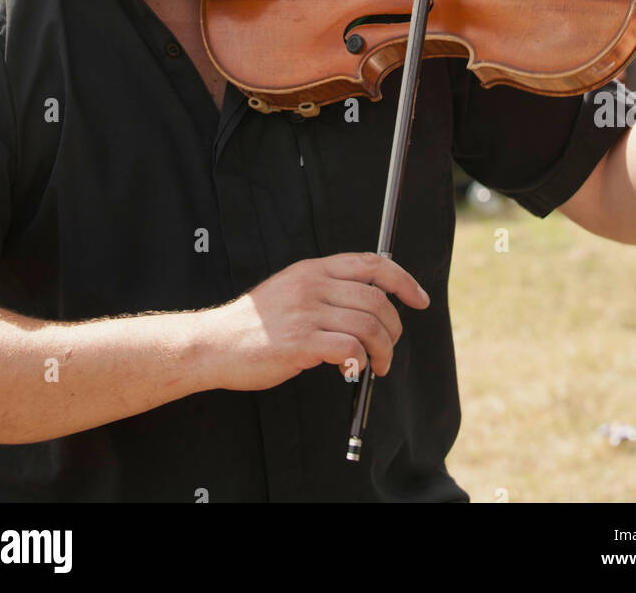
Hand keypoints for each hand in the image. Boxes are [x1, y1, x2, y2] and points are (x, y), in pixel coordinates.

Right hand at [201, 252, 429, 391]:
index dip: (403, 280)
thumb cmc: (256, 324)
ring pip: (369, 326)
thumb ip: (326, 290)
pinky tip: (352, 371)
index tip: (420, 299)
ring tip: (378, 366)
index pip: (372, 263)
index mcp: (313, 269)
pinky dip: (360, 362)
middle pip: (377, 300)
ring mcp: (305, 312)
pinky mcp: (299, 342)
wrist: (215, 344)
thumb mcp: (291, 289)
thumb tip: (371, 302)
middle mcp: (312, 285)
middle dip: (395, 328)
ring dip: (383, 351)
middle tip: (390, 348)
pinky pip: (349, 350)